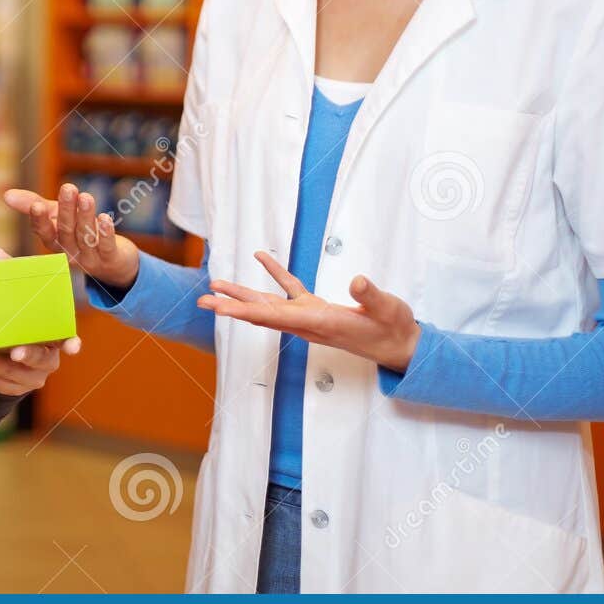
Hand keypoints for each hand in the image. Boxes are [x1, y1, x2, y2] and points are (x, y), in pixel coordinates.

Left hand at [0, 248, 82, 394]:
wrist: (5, 354)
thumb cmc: (16, 320)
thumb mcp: (15, 300)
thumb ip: (10, 278)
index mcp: (53, 336)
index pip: (68, 339)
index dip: (72, 343)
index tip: (73, 347)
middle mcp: (47, 358)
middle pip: (42, 359)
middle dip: (28, 354)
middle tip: (15, 351)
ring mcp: (32, 376)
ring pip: (17, 374)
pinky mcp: (14, 387)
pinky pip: (0, 382)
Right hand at [1, 183, 139, 288]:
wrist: (113, 263)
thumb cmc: (78, 234)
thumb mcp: (56, 217)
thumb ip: (34, 205)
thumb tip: (6, 195)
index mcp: (54, 242)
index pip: (43, 232)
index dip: (39, 220)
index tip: (36, 206)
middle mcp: (70, 252)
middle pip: (66, 231)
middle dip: (66, 210)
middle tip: (68, 188)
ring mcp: (90, 258)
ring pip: (86, 237)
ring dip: (86, 216)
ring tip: (86, 196)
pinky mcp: (110, 259)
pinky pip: (107, 247)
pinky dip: (105, 233)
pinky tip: (105, 218)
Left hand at [197, 251, 421, 372]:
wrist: (402, 346)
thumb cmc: (394, 329)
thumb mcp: (388, 309)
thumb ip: (371, 296)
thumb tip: (358, 281)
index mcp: (319, 321)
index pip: (273, 317)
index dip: (245, 311)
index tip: (220, 309)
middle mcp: (308, 322)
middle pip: (260, 314)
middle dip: (231, 307)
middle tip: (202, 301)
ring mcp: (310, 316)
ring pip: (268, 304)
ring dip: (242, 294)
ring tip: (216, 285)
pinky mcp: (318, 308)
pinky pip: (289, 290)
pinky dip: (274, 274)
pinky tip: (261, 257)